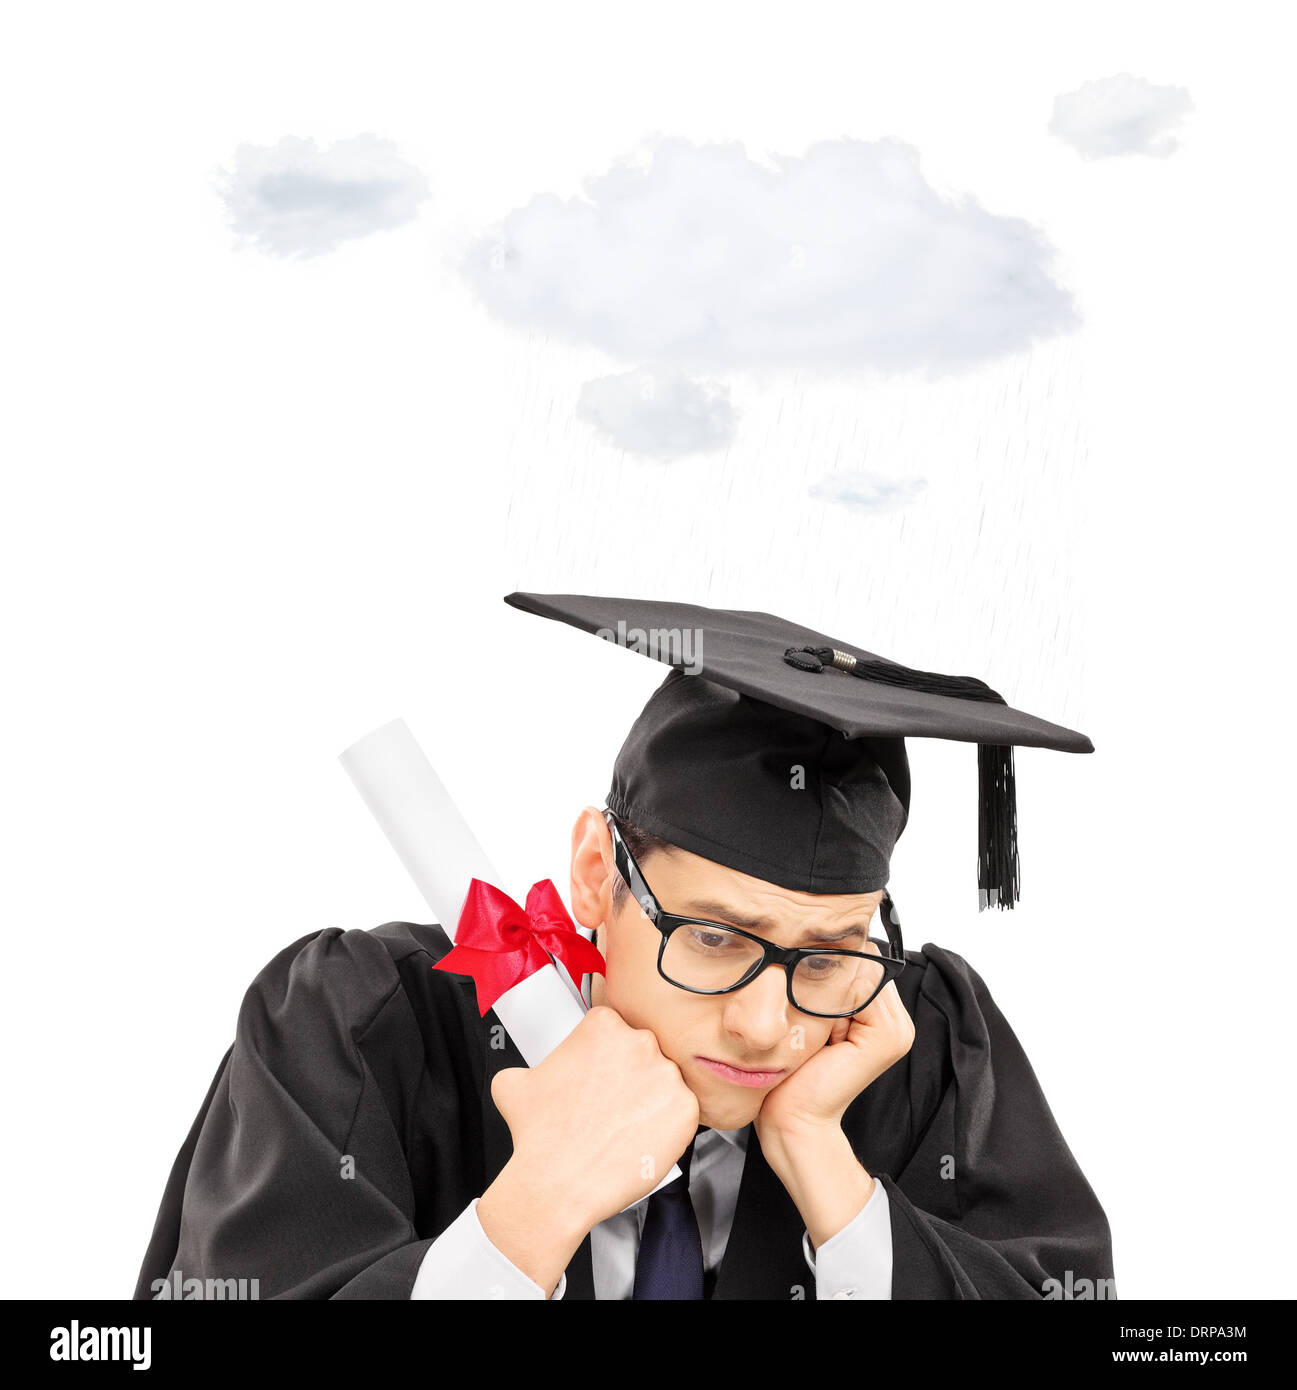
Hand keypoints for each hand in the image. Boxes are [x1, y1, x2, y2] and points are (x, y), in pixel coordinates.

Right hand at [485, 1004, 698, 1237]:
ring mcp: (667, 1074)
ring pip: (664, 1081)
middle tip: (611, 1102)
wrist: (557, 1183)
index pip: (615, 1030)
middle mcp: (639, 1042)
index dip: (607, 1056)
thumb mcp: (515, 1083)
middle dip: (630, 1075)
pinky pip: (684, 1110)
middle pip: (642, 1052)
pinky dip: (668, 1124)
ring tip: (624, 1124)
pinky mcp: (686, 1108)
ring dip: (650, 1099)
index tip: (600, 1074)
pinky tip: (641, 1137)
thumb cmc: (540, 1136)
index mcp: (604, 1025)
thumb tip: (532, 1073)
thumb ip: (531, 1064)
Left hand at [755, 943, 914, 1146]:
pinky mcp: (888, 1037)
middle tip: (812, 1021)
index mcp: (881, 1012)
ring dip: (829, 993)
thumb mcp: (810, 1015)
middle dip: (830, 980)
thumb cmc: (792, 1069)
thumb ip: (829, 984)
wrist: (792, 1117)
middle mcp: (897, 1019)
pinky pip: (859, 990)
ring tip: (819, 1031)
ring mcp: (898, 1028)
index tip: (806, 1001)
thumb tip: (822, 942)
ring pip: (860, 972)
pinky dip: (832, 1005)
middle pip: (862, 961)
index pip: (861, 957)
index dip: (830, 969)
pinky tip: (825, 1037)